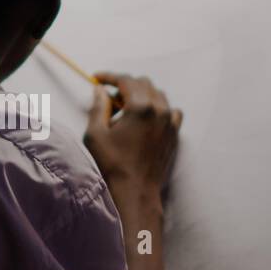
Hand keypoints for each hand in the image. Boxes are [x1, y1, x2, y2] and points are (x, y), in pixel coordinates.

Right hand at [83, 73, 181, 193]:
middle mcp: (160, 111)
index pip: (125, 80)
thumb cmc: (113, 166)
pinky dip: (159, 108)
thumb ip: (97, 107)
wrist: (135, 193)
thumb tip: (99, 91)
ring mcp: (170, 123)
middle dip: (124, 85)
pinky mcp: (174, 135)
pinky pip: (171, 111)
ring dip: (141, 95)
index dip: (109, 76)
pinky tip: (147, 119)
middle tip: (109, 97)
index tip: (97, 78)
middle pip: (143, 83)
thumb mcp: (96, 135)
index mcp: (140, 107)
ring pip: (158, 95)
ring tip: (126, 108)